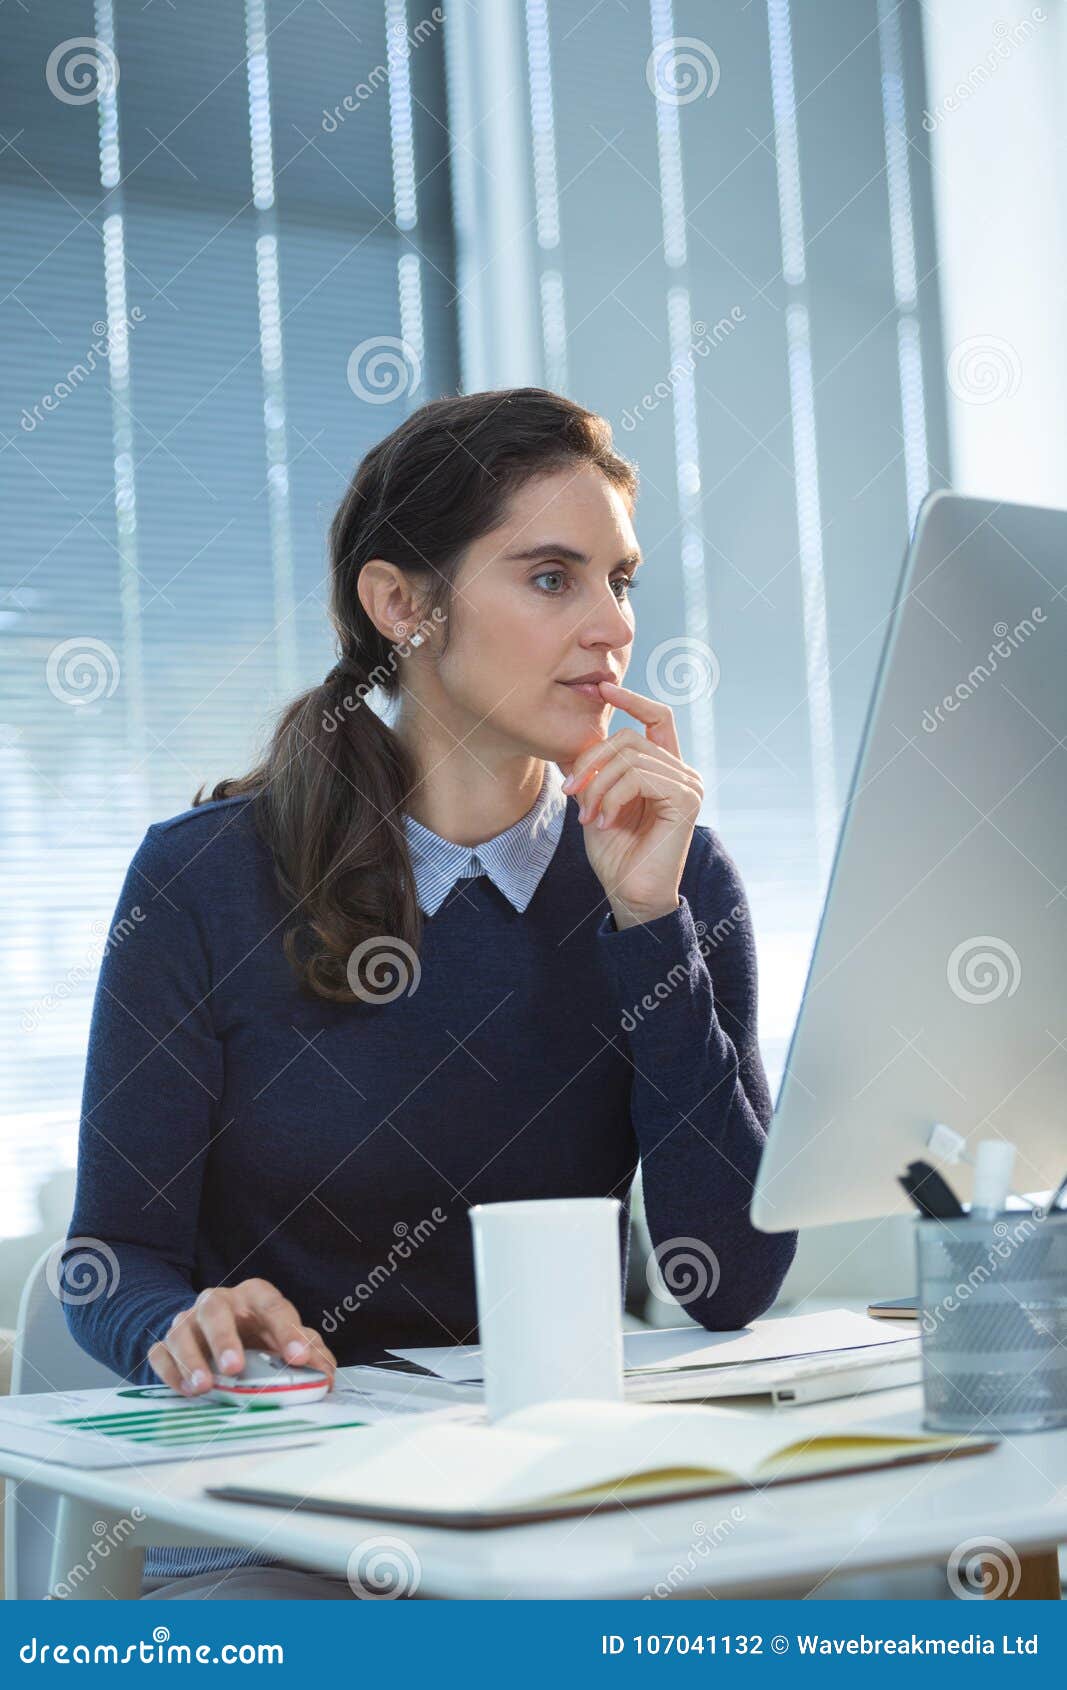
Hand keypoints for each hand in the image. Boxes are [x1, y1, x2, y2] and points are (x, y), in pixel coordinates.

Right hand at [147, 1277, 337, 1396]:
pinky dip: (171, 1372)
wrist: (215, 1332)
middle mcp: (218, 1302)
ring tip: (205, 1386)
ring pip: (181, 1332)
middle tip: (235, 1368)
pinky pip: (161, 1354)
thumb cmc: (257, 1334)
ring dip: (192, 1360)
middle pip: (215, 1310)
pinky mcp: (167, 1344)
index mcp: (254, 1296)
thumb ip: (309, 1350)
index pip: (272, 1306)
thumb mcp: (286, 1336)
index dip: (287, 1331)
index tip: (298, 1358)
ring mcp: (188, 1322)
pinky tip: (186, 1390)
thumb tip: (324, 1375)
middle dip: (224, 1339)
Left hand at [560, 680, 702, 926]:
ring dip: (598, 785)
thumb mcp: (594, 802)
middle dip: (592, 760)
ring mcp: (688, 784)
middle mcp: (682, 773)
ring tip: (587, 815)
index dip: (632, 699)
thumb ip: (592, 771)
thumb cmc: (615, 854)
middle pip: (631, 737)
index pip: (657, 718)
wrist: (629, 894)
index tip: (602, 688)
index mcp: (663, 770)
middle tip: (570, 791)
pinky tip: (602, 821)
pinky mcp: (687, 799)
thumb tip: (572, 739)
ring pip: (632, 757)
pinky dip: (612, 796)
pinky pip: (640, 777)